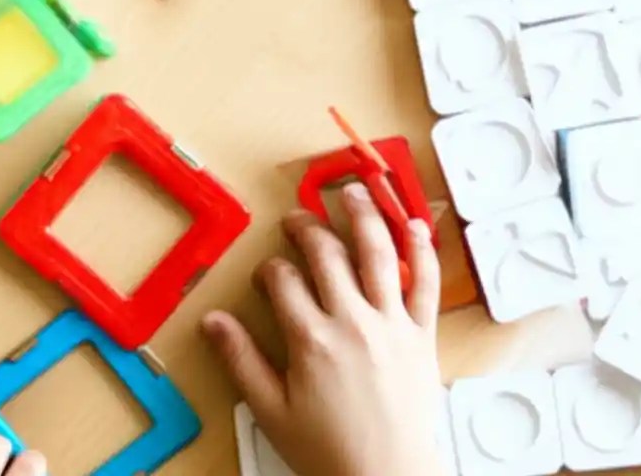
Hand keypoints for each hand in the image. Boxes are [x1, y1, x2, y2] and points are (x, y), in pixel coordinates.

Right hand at [203, 183, 444, 475]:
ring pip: (378, 254)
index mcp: (311, 340)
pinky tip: (414, 225)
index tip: (268, 273)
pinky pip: (427, 282)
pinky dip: (423, 250)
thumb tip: (213, 322)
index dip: (270, 269)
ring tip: (353, 191)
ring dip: (364, 216)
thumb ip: (242, 361)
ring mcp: (391, 324)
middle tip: (297, 218)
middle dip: (307, 228)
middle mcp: (352, 322)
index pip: (283, 281)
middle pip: (326, 255)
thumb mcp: (271, 410)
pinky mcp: (422, 334)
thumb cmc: (330, 451)